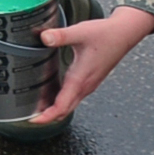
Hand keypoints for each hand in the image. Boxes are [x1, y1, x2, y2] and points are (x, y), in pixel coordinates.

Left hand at [28, 5, 153, 124]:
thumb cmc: (106, 35)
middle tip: (29, 117)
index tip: (34, 121)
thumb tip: (44, 38)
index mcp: (81, 79)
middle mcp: (85, 85)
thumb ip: (61, 36)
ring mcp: (89, 84)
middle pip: (65, 109)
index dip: (48, 116)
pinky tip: (51, 93)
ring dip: (54, 109)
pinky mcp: (90, 79)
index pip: (63, 106)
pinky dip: (61, 100)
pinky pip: (74, 96)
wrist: (124, 33)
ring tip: (35, 107)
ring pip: (70, 103)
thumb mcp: (80, 33)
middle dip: (48, 116)